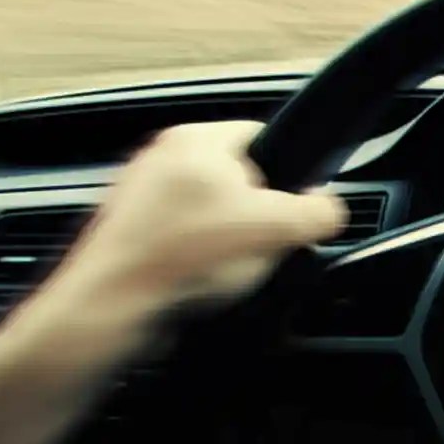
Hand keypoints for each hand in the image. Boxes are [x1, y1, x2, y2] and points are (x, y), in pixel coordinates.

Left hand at [47, 121, 345, 325]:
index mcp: (195, 138)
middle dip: (255, 218)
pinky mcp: (126, 234)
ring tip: (226, 272)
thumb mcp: (279, 230)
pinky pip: (180, 244)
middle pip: (238, 182)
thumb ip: (318, 212)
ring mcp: (138, 196)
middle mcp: (160, 157)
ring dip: (224, 245)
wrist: (113, 307)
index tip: (295, 209)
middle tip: (263, 246)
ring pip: (209, 217)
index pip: (264, 137)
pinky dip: (193, 263)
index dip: (289, 175)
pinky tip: (197, 284)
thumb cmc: (187, 256)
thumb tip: (329, 210)